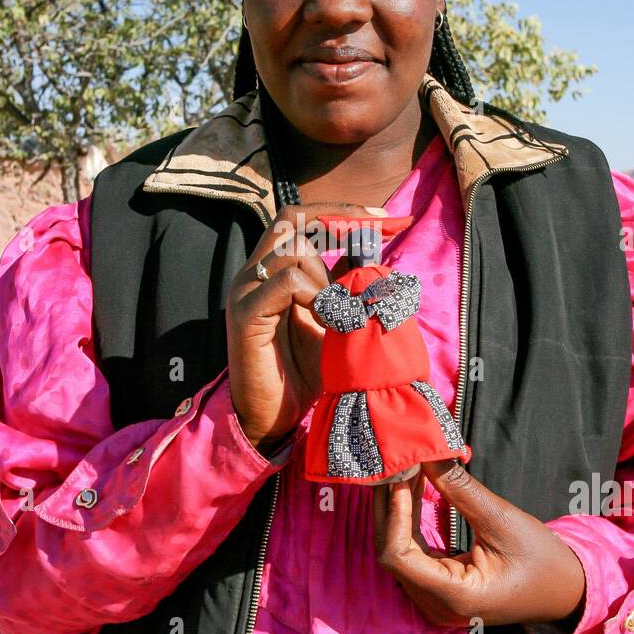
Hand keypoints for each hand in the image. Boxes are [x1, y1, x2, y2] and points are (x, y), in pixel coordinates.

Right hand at [226, 201, 377, 454]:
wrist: (273, 420)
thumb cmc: (305, 374)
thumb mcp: (336, 323)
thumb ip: (346, 289)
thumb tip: (374, 255)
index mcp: (274, 271)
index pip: (303, 219)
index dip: (343, 213)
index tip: (387, 218)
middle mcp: (255, 273)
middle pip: (292, 218)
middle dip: (342, 220)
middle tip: (382, 229)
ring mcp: (246, 291)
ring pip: (294, 251)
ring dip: (332, 279)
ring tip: (346, 315)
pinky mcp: (246, 315)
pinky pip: (285, 284)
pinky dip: (317, 298)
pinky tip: (329, 324)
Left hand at [371, 461, 586, 630]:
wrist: (566, 590)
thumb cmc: (542, 559)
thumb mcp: (502, 519)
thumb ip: (460, 489)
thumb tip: (427, 456)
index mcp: (453, 597)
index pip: (398, 556)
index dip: (394, 514)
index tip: (400, 476)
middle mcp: (436, 605)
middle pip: (391, 553)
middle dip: (392, 506)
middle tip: (399, 463)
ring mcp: (435, 600)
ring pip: (398, 551)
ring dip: (399, 510)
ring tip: (406, 470)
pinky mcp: (439, 588)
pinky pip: (412, 552)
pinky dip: (410, 521)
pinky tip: (414, 489)